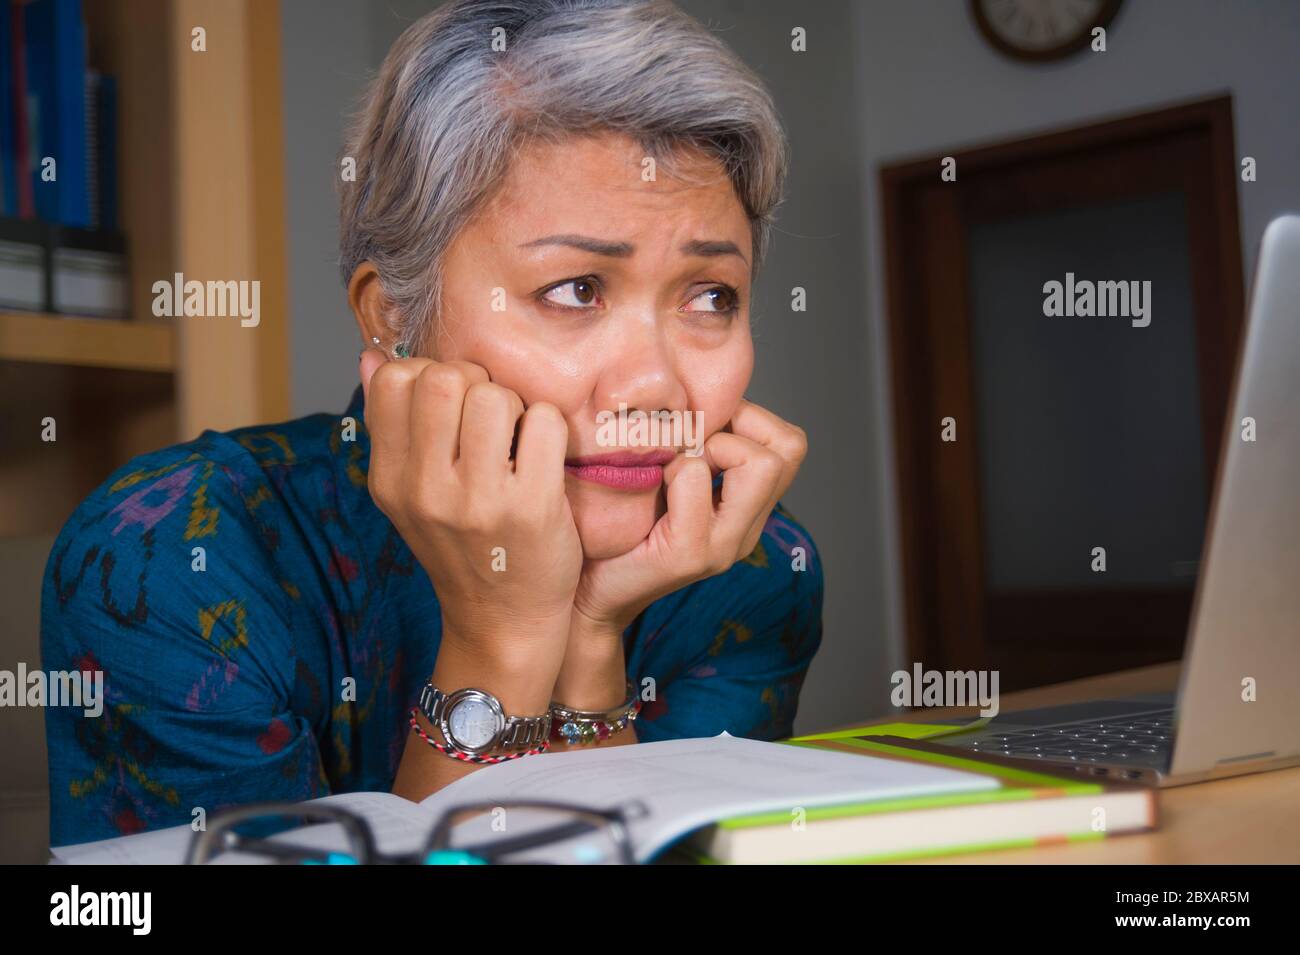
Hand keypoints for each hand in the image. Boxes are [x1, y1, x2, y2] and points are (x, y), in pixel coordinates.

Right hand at [359, 349, 582, 662]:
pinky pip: (543, 421)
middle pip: (445, 379)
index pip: (396, 380)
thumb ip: (392, 425)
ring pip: (495, 396)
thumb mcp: (410, 495)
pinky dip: (549, 427)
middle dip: (476, 384)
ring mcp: (479, 501)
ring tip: (516, 440)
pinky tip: (542, 457)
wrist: (503, 623)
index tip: (451, 407)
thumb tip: (373, 355)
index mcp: (391, 481)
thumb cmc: (463, 547)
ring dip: (515, 406)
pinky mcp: (532, 508)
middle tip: (491, 418)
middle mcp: (427, 491)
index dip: (430, 375)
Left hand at [571, 399, 807, 633]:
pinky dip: (673, 470)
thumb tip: (694, 389)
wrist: (587, 593)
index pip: (791, 443)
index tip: (701, 433)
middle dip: (736, 429)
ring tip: (672, 470)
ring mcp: (723, 546)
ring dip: (709, 448)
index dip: (749, 418)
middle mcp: (745, 529)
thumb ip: (693, 447)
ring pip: (759, 462)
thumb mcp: (666, 479)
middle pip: (788, 447)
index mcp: (746, 511)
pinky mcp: (689, 554)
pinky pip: (696, 479)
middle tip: (689, 450)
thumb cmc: (621, 527)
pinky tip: (650, 489)